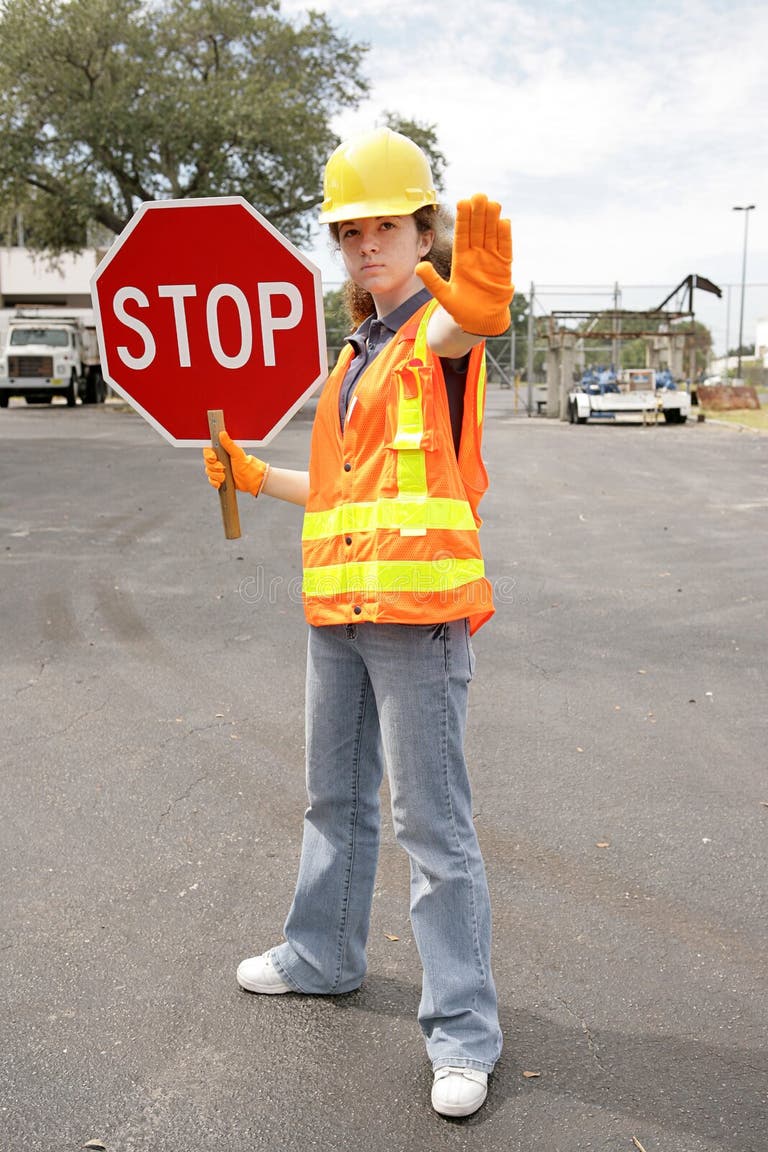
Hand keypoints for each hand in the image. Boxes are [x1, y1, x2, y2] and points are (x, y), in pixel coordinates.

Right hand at [202, 430, 267, 495]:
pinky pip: (211, 480)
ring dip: (216, 475)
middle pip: (207, 462)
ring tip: (225, 476)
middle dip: (214, 467)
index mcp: (222, 452)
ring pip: (209, 472)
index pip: (208, 451)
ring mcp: (219, 470)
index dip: (208, 455)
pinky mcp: (220, 479)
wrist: (252, 481)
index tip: (213, 458)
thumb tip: (222, 433)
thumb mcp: (238, 454)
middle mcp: (219, 460)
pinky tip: (221, 482)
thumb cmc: (247, 466)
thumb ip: (229, 444)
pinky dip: (215, 482)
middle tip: (222, 468)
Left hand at [416, 193, 513, 335]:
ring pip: (492, 235)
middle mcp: (476, 256)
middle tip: (479, 195)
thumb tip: (418, 267)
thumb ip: (432, 281)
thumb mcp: (444, 296)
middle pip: (478, 230)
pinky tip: (504, 222)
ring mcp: (491, 260)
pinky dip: (505, 237)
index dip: (462, 219)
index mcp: (461, 260)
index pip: (462, 235)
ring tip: (493, 203)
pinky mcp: (504, 268)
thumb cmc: (461, 310)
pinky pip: (505, 249)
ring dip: (492, 220)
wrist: (480, 321)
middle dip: (478, 214)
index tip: (462, 202)